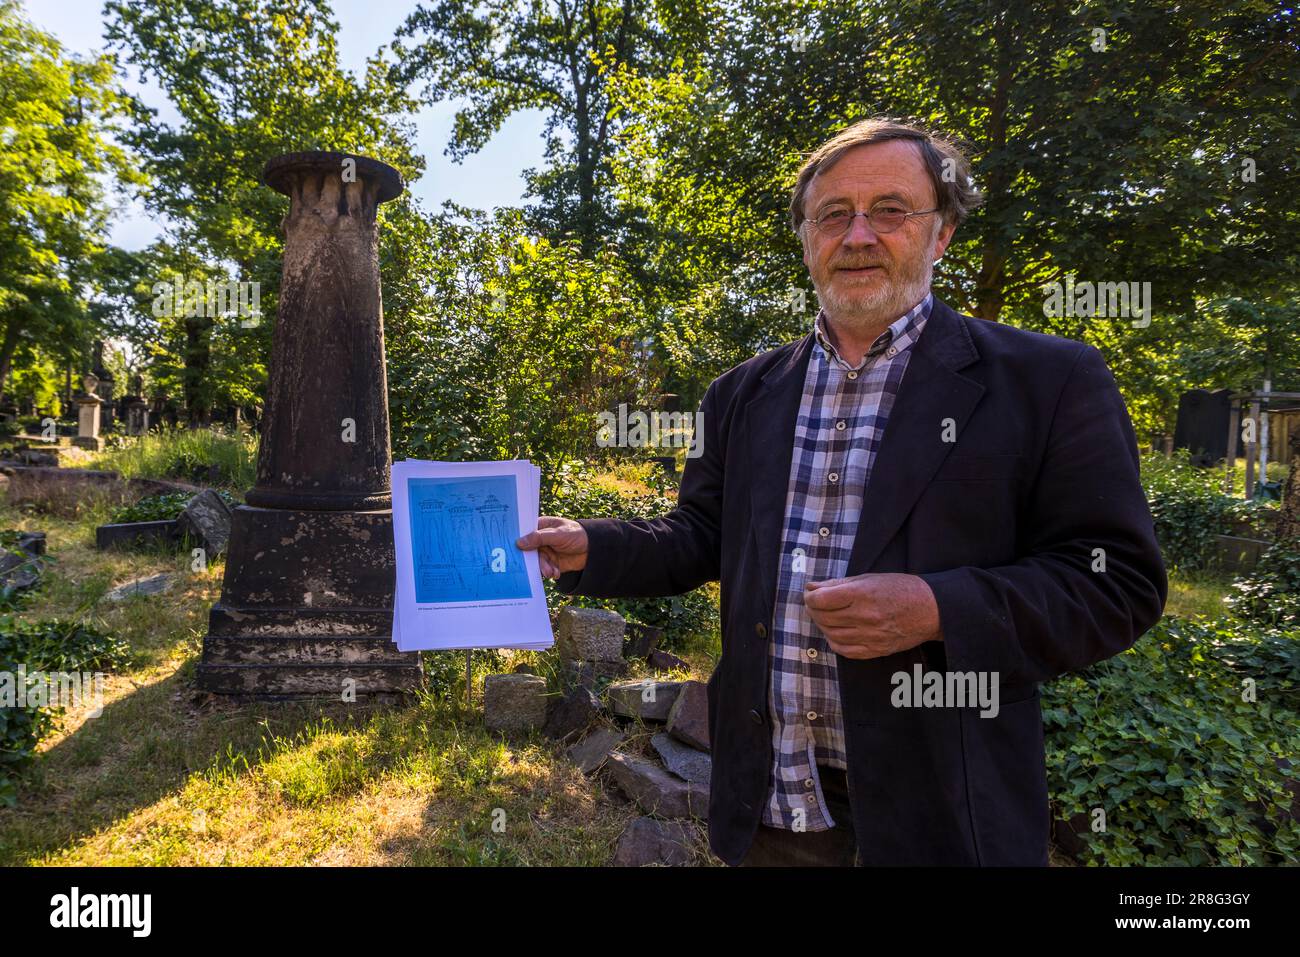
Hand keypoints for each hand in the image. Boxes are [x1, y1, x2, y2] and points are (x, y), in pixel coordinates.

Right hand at [516, 516, 588, 578]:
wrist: (593, 549)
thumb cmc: (576, 534)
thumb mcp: (558, 534)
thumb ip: (540, 537)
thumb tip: (519, 542)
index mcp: (540, 527)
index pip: (524, 533)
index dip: (517, 541)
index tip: (511, 550)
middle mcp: (540, 540)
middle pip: (528, 551)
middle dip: (532, 560)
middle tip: (535, 567)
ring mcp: (545, 552)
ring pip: (537, 562)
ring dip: (543, 568)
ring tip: (551, 572)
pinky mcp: (551, 563)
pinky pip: (545, 569)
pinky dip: (550, 572)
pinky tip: (556, 573)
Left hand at [803, 573, 941, 659]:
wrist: (932, 609)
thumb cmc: (901, 589)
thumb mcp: (869, 578)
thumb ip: (838, 584)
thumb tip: (812, 588)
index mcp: (863, 594)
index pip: (822, 599)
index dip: (810, 597)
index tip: (810, 594)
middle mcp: (865, 616)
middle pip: (824, 617)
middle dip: (813, 610)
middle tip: (814, 604)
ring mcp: (871, 636)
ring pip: (832, 635)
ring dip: (822, 625)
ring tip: (824, 616)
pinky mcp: (876, 650)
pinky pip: (845, 650)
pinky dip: (834, 641)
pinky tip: (835, 632)